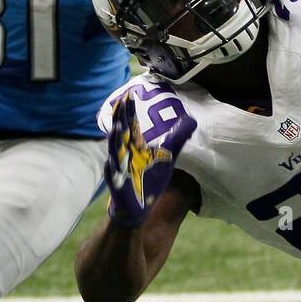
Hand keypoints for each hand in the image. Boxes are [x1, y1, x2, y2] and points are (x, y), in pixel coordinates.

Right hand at [104, 92, 195, 228]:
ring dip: (115, 142)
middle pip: (122, 134)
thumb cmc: (150, 178)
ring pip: (115, 154)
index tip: (129, 95)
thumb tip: (192, 118)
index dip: (130, 111)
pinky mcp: (119, 187)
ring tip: (117, 129)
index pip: (132, 125)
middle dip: (121, 120)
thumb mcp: (168, 156)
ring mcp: (121, 171)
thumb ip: (178, 137)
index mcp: (136, 146)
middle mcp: (126, 155)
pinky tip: (109, 163)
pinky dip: (111, 171)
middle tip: (121, 103)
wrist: (140, 206)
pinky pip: (113, 178)